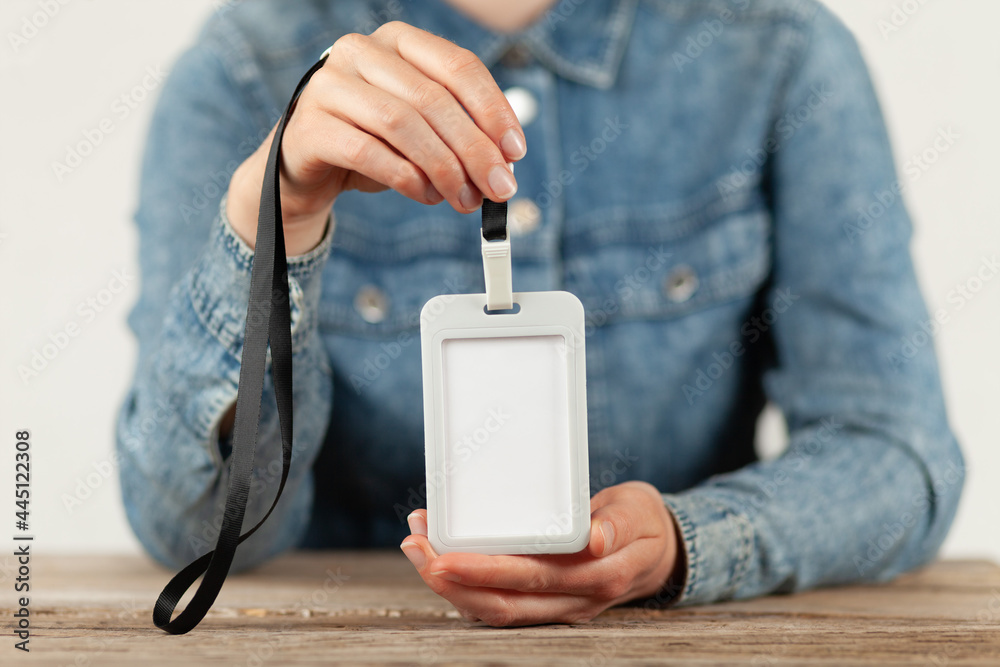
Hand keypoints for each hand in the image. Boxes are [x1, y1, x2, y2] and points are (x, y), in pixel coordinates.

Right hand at [227, 21, 525, 254]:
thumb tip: (505, 165)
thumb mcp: (422, 131)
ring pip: (401, 124)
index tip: (515, 152)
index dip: (493, 111)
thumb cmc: (372, 144)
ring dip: (443, 167)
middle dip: (474, 149)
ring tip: (463, 198)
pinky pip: (368, 152)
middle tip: (497, 188)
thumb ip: (460, 135)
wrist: (307, 168)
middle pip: (433, 99)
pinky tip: (427, 195)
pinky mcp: (308, 125)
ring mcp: (328, 85)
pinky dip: (407, 179)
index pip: (458, 66)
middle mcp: (360, 51)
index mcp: (398, 41)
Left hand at [400, 481, 683, 626]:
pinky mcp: (546, 601)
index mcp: (596, 576)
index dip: (483, 571)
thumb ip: (618, 524)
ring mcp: (557, 605)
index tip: (444, 554)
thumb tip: (593, 539)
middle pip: (502, 603)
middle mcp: (572, 599)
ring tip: (417, 547)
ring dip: (450, 585)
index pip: (530, 579)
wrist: (661, 552)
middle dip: (450, 581)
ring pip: (496, 609)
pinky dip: (465, 583)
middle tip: (415, 548)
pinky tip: (440, 554)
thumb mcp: (641, 512)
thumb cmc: (644, 523)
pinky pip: (501, 602)